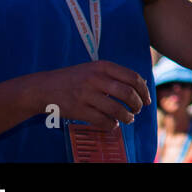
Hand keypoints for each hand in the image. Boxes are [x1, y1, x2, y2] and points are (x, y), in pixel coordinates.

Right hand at [34, 60, 150, 130]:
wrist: (43, 88)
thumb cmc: (74, 79)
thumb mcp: (94, 69)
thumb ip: (115, 74)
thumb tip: (142, 84)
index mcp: (103, 66)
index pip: (133, 77)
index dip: (144, 90)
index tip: (147, 99)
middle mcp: (96, 79)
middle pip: (128, 93)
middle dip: (137, 104)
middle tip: (138, 110)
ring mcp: (86, 94)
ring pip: (116, 109)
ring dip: (127, 117)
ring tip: (128, 119)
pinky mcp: (78, 109)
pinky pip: (102, 120)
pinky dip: (111, 125)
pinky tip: (113, 124)